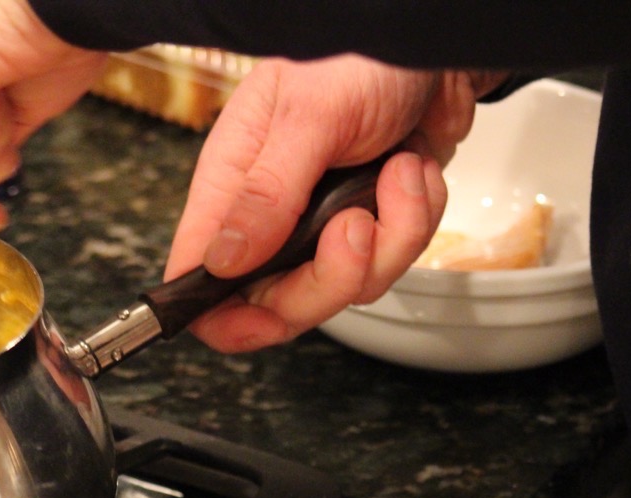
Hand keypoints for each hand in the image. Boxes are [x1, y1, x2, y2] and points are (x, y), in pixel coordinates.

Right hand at [166, 55, 496, 352]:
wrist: (432, 42)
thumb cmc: (358, 56)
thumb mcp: (308, 118)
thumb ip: (266, 194)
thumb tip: (221, 263)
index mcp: (230, 188)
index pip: (197, 277)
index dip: (223, 317)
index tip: (263, 321)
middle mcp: (269, 216)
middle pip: (278, 303)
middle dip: (332, 279)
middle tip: (356, 227)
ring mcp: (321, 225)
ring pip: (347, 287)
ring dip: (390, 236)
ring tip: (396, 173)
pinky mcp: (371, 223)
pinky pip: (392, 259)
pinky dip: (415, 217)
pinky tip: (411, 170)